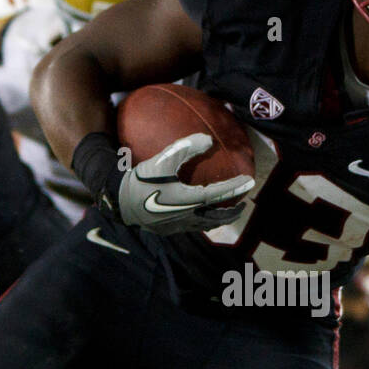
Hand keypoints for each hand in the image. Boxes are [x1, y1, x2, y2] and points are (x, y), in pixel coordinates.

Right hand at [117, 133, 254, 234]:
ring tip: (225, 214)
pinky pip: (191, 227)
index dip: (236, 187)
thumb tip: (208, 138)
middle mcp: (186, 217)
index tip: (249, 181)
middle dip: (232, 213)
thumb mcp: (162, 159)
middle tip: (243, 205)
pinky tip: (199, 214)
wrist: (118, 200)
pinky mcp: (167, 230)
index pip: (219, 194)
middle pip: (216, 218)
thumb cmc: (140, 178)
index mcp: (189, 200)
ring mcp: (177, 226)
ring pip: (204, 226)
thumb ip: (185, 147)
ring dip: (218, 219)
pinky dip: (202, 221)